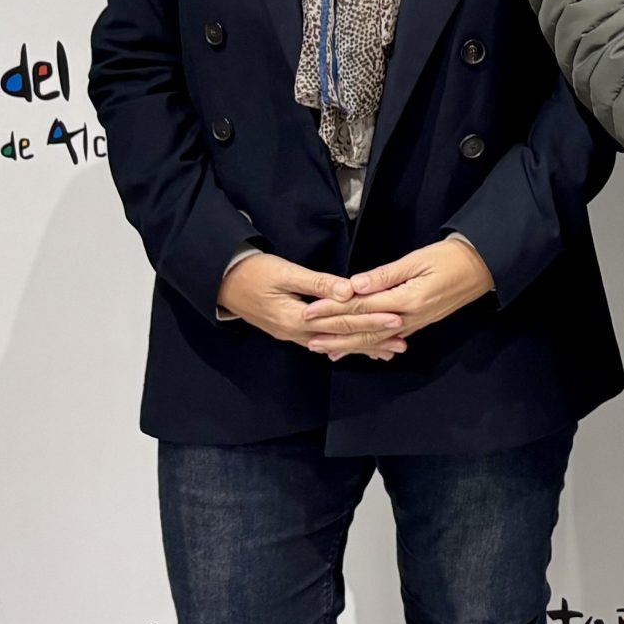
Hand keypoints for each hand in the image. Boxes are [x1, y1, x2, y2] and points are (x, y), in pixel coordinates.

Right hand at [217, 253, 403, 360]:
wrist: (221, 282)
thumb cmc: (254, 272)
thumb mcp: (286, 273)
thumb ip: (318, 284)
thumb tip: (349, 291)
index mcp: (297, 318)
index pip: (343, 321)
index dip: (371, 320)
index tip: (397, 319)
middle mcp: (297, 333)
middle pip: (342, 337)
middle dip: (373, 339)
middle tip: (402, 342)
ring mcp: (293, 335)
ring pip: (335, 342)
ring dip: (361, 346)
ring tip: (388, 351)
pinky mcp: (291, 331)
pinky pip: (324, 340)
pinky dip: (344, 344)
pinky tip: (358, 348)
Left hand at [304, 238, 496, 354]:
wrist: (481, 267)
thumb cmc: (449, 258)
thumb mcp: (417, 260)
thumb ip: (385, 275)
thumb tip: (354, 286)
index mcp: (407, 300)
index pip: (362, 307)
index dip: (333, 310)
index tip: (310, 311)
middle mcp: (409, 318)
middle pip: (366, 330)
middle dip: (336, 335)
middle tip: (309, 339)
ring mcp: (415, 324)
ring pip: (376, 340)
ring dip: (350, 346)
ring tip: (326, 351)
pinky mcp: (419, 323)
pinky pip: (389, 340)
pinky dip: (370, 346)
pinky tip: (358, 350)